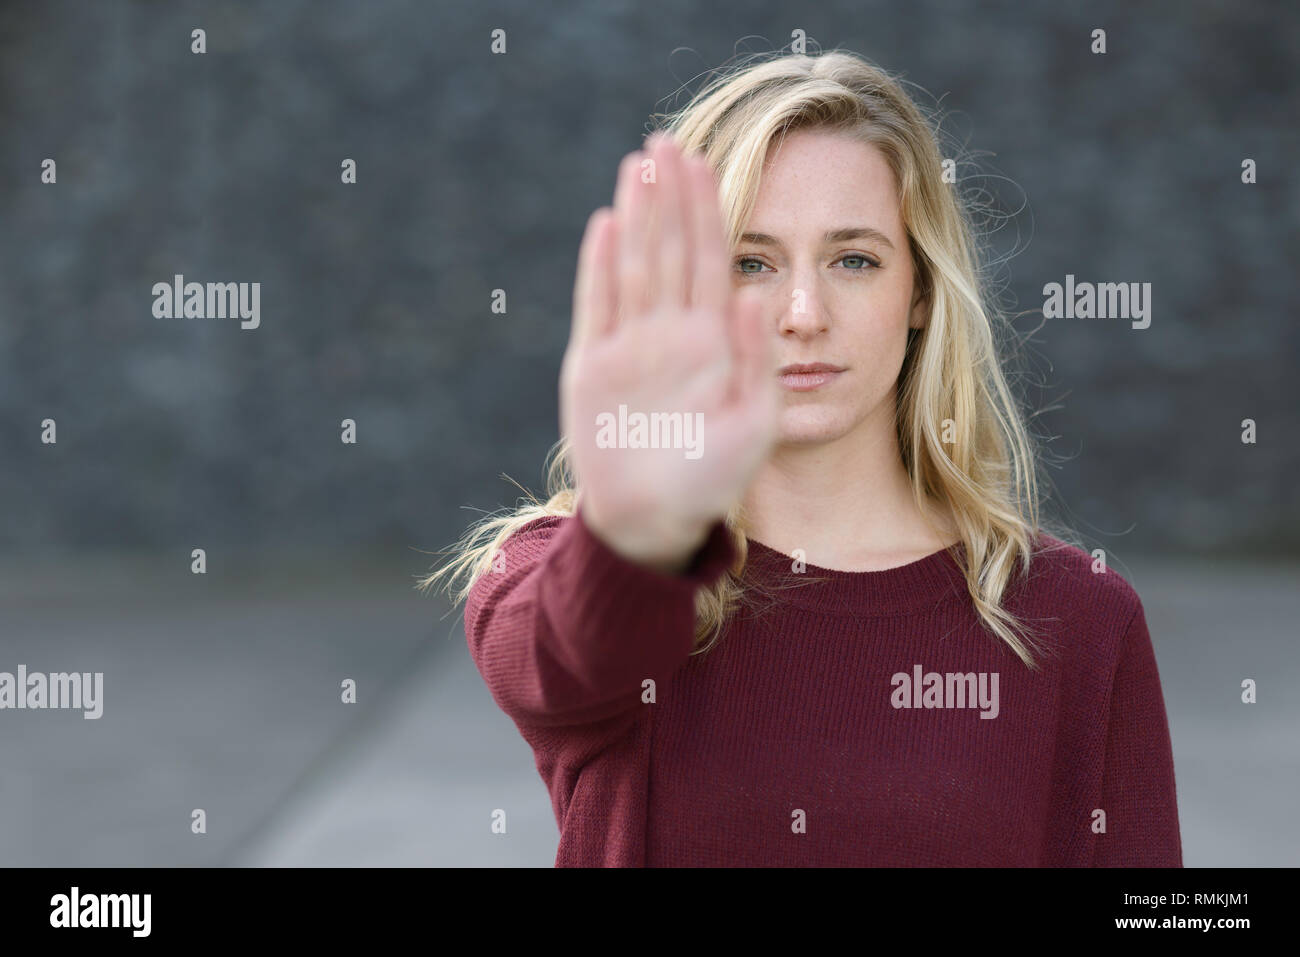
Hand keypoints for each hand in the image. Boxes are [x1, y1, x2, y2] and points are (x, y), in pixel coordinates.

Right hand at [560, 132, 778, 571]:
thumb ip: (756, 359)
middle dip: (670, 196)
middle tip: (667, 140)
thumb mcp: (754, 422)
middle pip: (670, 250)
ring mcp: (629, 348)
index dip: (707, 210)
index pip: (710, 260)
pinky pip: (597, 306)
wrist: (655, 523)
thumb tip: (755, 292)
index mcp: (712, 342)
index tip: (706, 159)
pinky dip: (600, 267)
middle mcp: (670, 335)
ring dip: (636, 216)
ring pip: (634, 266)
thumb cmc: (713, 480)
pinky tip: (606, 225)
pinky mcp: (592, 368)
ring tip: (637, 165)